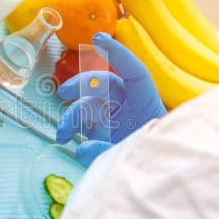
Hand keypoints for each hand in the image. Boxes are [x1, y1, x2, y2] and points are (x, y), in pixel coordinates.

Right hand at [56, 32, 165, 165]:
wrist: (156, 181)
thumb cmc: (155, 161)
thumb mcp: (135, 154)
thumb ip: (106, 152)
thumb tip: (80, 149)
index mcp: (146, 103)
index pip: (133, 72)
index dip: (117, 53)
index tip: (98, 38)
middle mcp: (127, 107)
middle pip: (102, 85)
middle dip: (81, 85)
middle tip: (64, 92)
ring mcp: (112, 120)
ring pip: (87, 106)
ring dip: (71, 117)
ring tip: (62, 135)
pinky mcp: (100, 134)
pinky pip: (82, 126)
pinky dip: (71, 130)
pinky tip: (65, 141)